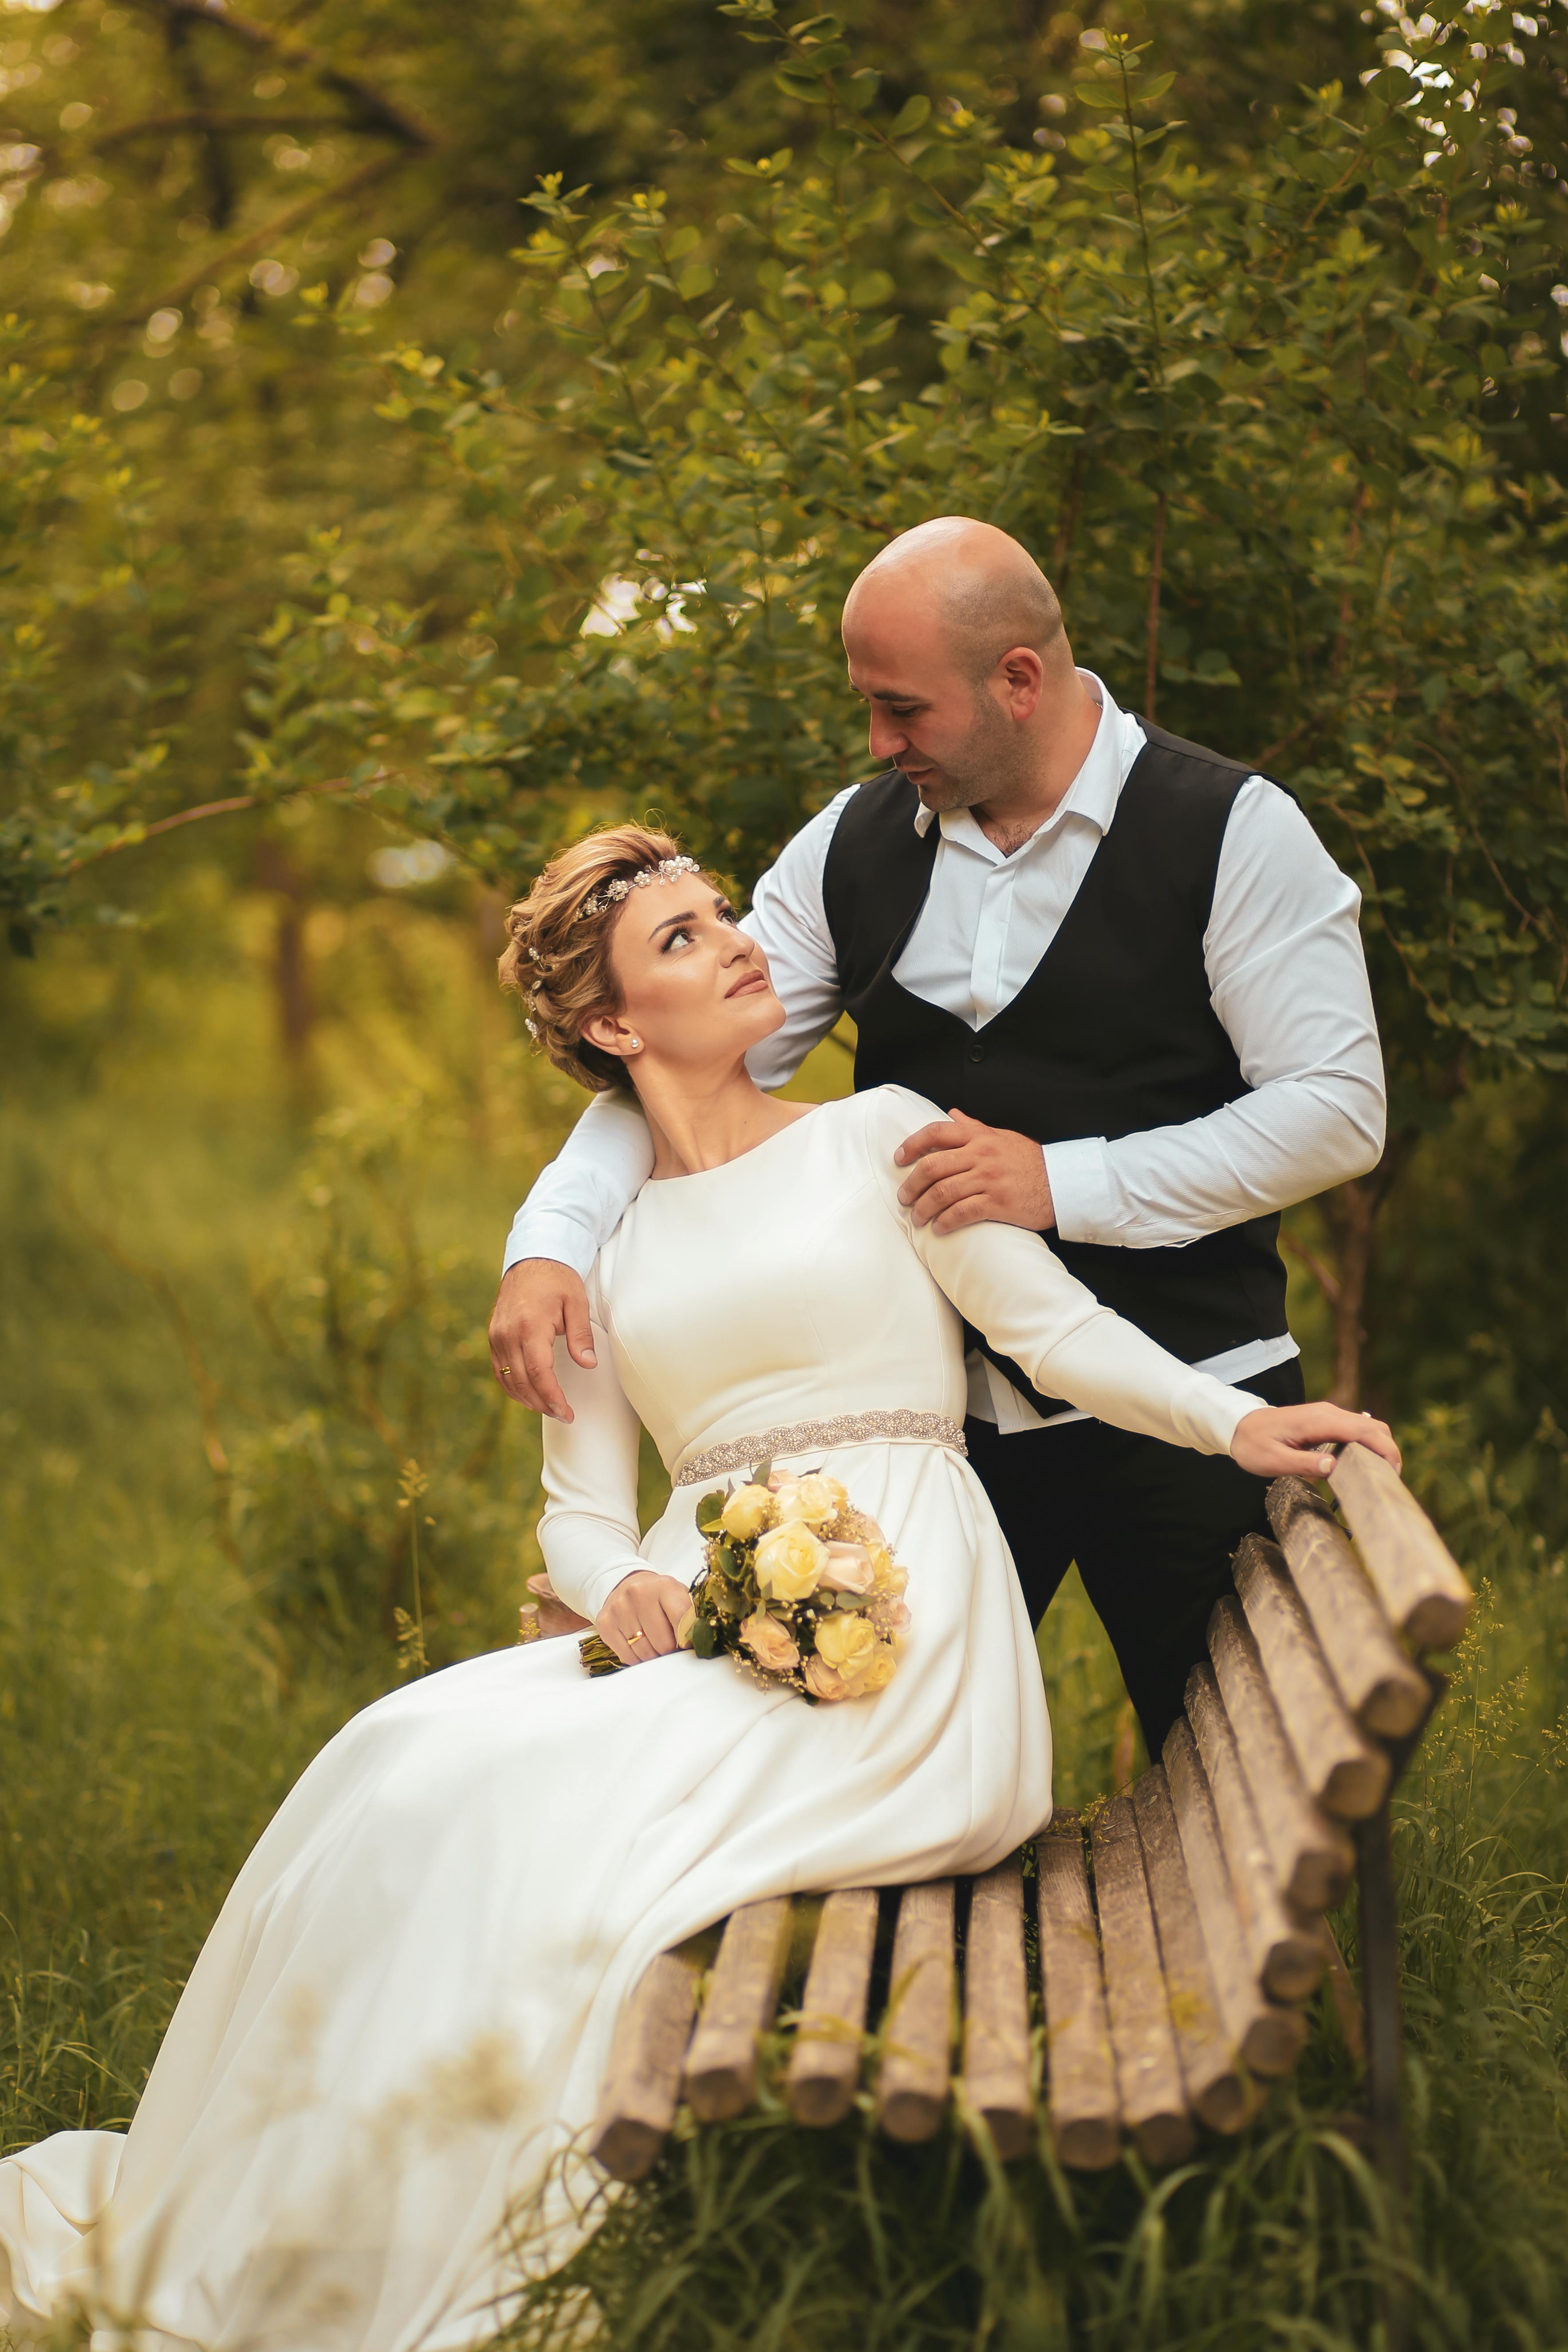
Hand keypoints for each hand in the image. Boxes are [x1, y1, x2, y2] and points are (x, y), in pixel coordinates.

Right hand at [488, 1258, 594, 1421]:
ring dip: (527, 1399)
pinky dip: (513, 1386)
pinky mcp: (493, 1337)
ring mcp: (497, 1336)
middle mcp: (508, 1333)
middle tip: (563, 1415)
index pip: (539, 1373)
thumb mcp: (576, 1302)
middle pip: (522, 1382)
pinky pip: (500, 1370)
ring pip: (508, 1380)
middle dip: (543, 1404)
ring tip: (549, 1409)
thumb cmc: (557, 1279)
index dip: (552, 1397)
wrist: (531, 1258)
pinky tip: (529, 1395)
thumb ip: (581, 1335)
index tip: (566, 1412)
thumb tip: (588, 1364)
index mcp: (530, 1325)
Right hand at [596, 1570, 694, 1665]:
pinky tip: (640, 1647)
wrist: (625, 1584)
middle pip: (663, 1643)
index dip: (688, 1639)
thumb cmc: (659, 1596)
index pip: (682, 1620)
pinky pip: (628, 1657)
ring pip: (645, 1654)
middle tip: (671, 1647)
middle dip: (671, 1651)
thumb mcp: (678, 1597)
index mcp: (664, 1586)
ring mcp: (619, 1609)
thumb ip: (690, 1617)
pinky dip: (638, 1659)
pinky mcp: (605, 1624)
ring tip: (656, 1646)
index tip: (688, 1646)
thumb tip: (699, 1642)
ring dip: (655, 1657)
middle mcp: (638, 1594)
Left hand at [895, 1108, 1054, 1235]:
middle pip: (933, 1166)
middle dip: (912, 1184)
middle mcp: (981, 1155)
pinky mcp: (997, 1203)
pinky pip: (962, 1212)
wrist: (1062, 1183)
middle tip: (904, 1198)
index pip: (936, 1132)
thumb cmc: (1030, 1161)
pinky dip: (945, 1222)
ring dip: (924, 1207)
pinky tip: (938, 1228)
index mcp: (980, 1137)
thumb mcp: (1003, 1136)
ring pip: (943, 1192)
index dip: (912, 1144)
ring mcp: (989, 1179)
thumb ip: (975, 1127)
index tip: (899, 1158)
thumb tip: (952, 1113)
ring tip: (917, 1217)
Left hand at [1230, 1403, 1400, 1482]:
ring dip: (1380, 1448)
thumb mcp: (1273, 1461)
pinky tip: (1365, 1465)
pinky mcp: (1326, 1421)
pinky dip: (1368, 1445)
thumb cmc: (1254, 1445)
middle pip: (1373, 1426)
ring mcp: (1328, 1414)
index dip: (1385, 1450)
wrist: (1238, 1425)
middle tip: (1390, 1481)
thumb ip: (1303, 1464)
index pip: (1364, 1430)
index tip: (1394, 1473)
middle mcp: (1328, 1413)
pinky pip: (1356, 1429)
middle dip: (1389, 1451)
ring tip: (1381, 1476)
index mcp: (1319, 1421)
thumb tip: (1333, 1468)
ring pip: (1368, 1426)